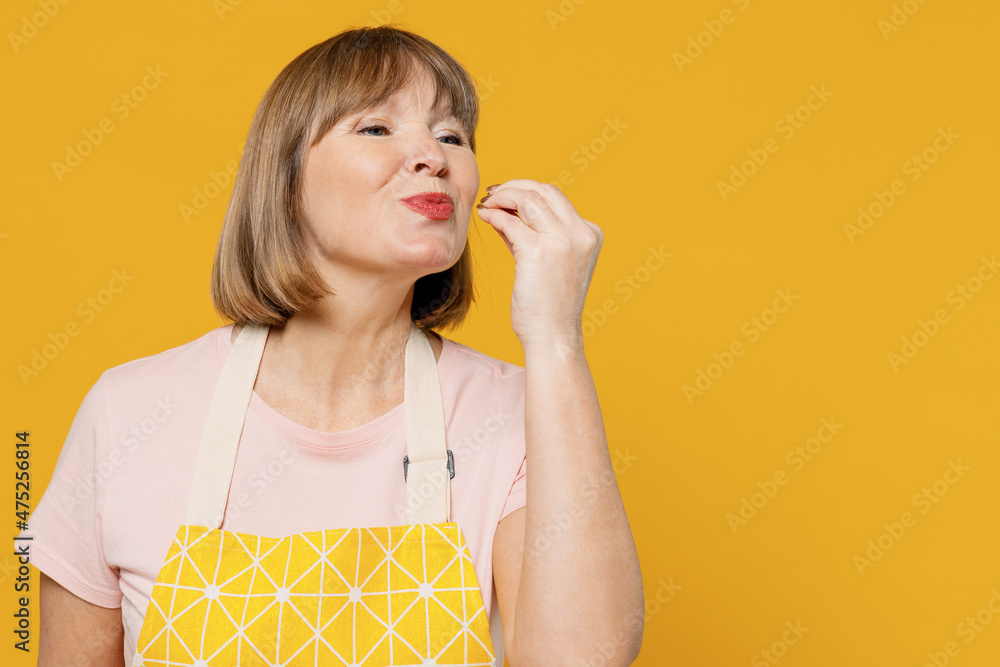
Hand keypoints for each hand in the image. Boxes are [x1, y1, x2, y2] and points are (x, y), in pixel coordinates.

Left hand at [475, 179, 603, 348]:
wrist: (553, 336)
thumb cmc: (548, 305)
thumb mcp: (548, 262)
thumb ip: (533, 234)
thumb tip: (505, 211)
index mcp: (590, 233)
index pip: (556, 197)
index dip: (527, 190)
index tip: (506, 195)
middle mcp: (580, 233)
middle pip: (544, 190)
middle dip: (513, 186)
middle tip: (492, 194)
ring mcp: (562, 241)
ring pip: (527, 198)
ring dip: (502, 196)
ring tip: (486, 205)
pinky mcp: (539, 252)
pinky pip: (510, 221)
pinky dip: (494, 215)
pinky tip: (484, 217)